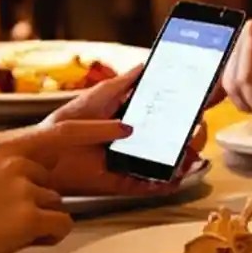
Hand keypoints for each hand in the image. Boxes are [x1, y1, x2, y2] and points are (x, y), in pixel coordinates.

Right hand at [0, 121, 130, 252]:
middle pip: (54, 185)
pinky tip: (13, 238)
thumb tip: (44, 180)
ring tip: (0, 228)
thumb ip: (15, 170)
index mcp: (7, 150)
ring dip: (38, 223)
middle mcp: (19, 163)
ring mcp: (25, 188)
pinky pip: (60, 226)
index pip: (62, 133)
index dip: (96, 131)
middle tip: (0, 218)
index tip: (124, 128)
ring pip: (58, 207)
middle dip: (37, 205)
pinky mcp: (30, 215)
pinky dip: (45, 237)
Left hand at [40, 67, 209, 196]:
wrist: (44, 152)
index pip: (168, 112)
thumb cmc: (67, 122)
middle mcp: (138, 140)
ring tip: (188, 152)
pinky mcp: (124, 183)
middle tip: (197, 127)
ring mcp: (133, 163)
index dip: (188, 106)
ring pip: (168, 163)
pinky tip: (174, 178)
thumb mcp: (98, 97)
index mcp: (133, 118)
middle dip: (193, 133)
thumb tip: (145, 65)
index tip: (207, 96)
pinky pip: (149, 187)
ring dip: (184, 159)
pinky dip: (164, 185)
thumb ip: (122, 83)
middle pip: (175, 138)